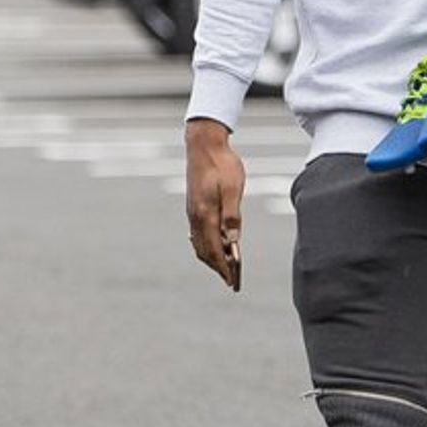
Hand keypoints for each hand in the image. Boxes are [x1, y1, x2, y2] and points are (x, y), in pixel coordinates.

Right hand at [184, 118, 244, 291]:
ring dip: (211, 257)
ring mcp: (192, 212)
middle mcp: (195, 216)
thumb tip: (232, 241)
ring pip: (199, 243)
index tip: (232, 282)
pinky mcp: (194, 206)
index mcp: (205, 214)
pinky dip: (205, 245)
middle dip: (217, 267)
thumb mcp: (233, 189)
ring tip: (225, 267)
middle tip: (231, 280)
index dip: (223, 267)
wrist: (204, 144)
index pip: (214, 250)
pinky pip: (197, 233)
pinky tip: (214, 246)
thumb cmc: (223, 164)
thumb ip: (232, 216)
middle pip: (204, 251)